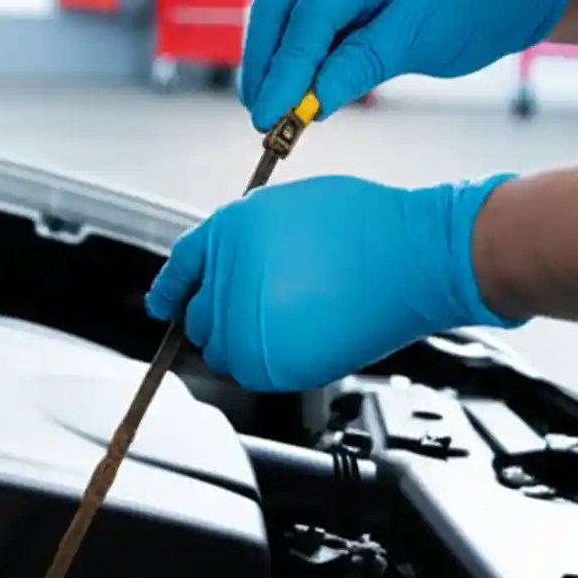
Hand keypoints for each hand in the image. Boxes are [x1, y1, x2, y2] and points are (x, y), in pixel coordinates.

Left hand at [144, 174, 521, 390]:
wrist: (414, 258)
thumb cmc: (365, 226)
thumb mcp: (285, 209)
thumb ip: (242, 239)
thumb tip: (226, 268)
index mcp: (228, 231)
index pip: (182, 268)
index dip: (171, 288)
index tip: (163, 303)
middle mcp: (228, 278)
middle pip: (198, 315)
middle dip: (217, 313)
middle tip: (259, 306)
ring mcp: (247, 323)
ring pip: (223, 350)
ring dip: (243, 340)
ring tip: (289, 318)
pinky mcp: (272, 361)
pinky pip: (255, 368)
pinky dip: (270, 358)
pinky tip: (304, 331)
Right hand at [239, 0, 569, 128]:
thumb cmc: (472, 6)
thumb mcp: (418, 39)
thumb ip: (360, 66)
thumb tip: (311, 104)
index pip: (308, 19)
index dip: (285, 73)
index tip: (270, 116)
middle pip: (275, 10)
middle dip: (263, 66)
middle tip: (261, 116)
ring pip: (278, 18)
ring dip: (270, 66)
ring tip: (270, 112)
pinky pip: (299, 29)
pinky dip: (291, 63)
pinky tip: (291, 95)